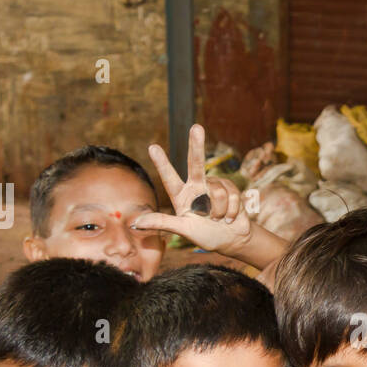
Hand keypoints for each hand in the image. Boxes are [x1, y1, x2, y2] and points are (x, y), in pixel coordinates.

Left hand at [134, 124, 246, 250]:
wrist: (232, 239)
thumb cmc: (206, 236)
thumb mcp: (183, 231)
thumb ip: (162, 223)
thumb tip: (134, 223)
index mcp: (181, 196)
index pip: (169, 178)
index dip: (162, 163)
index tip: (152, 147)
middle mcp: (196, 187)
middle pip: (196, 164)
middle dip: (197, 146)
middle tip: (197, 127)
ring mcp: (213, 186)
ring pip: (217, 191)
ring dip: (220, 210)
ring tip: (218, 219)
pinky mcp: (229, 187)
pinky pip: (231, 194)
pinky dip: (231, 209)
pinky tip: (230, 216)